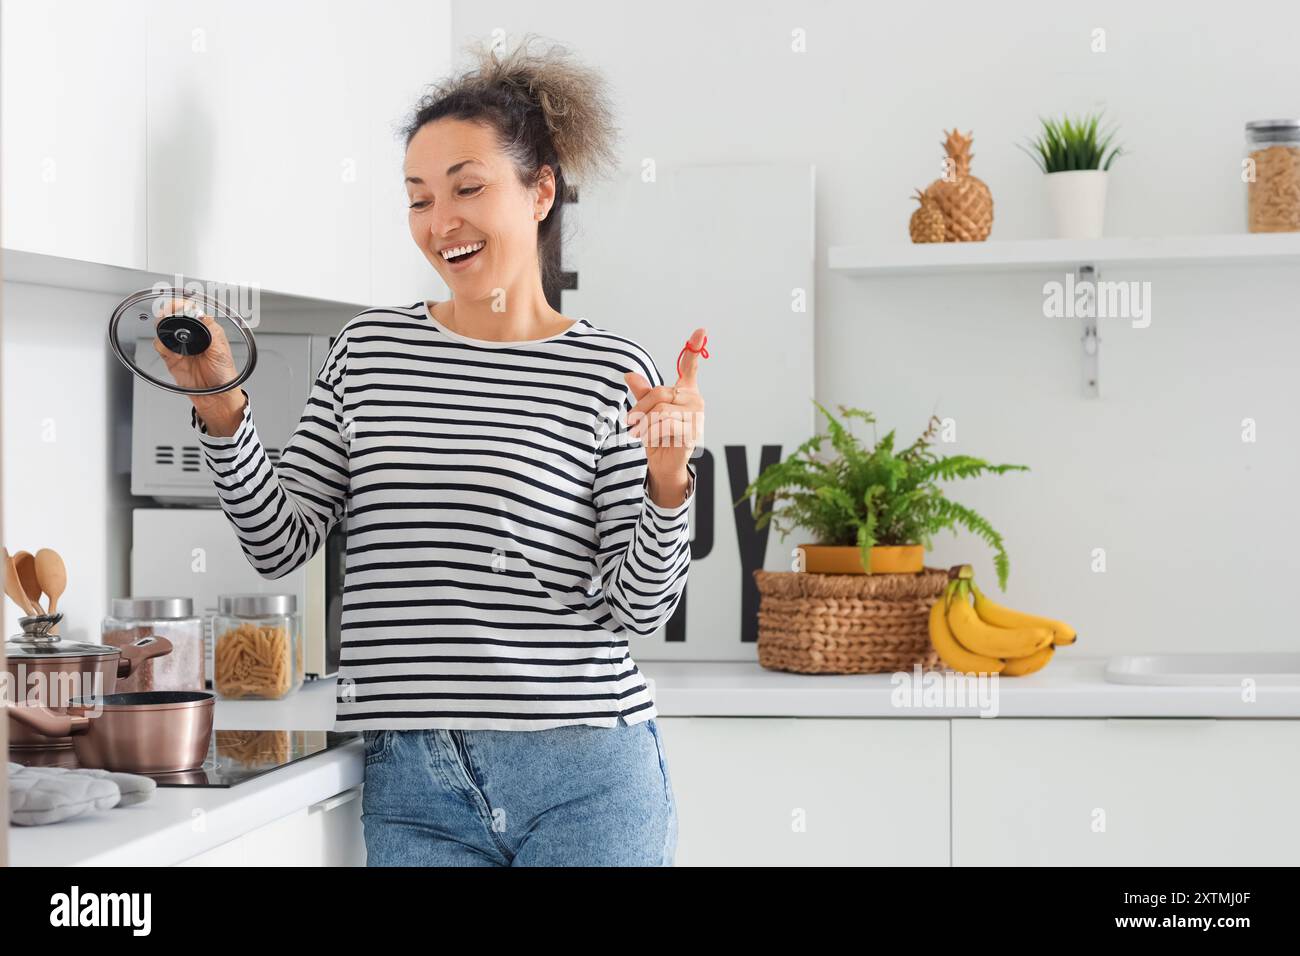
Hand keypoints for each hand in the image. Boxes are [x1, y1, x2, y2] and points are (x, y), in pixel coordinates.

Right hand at [152, 297, 239, 393]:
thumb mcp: (221, 351)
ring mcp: (180, 346)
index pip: (192, 310)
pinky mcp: (171, 357)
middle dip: (168, 313)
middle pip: (174, 316)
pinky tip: (170, 351)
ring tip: (167, 333)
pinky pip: (160, 346)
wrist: (215, 397)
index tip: (179, 307)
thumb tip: (202, 316)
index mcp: (207, 330)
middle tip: (167, 315)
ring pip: (164, 329)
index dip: (183, 306)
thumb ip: (211, 332)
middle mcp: (192, 335)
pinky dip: (161, 345)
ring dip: (162, 328)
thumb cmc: (224, 374)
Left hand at [624, 328, 706, 505]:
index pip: (690, 366)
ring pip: (659, 410)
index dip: (695, 347)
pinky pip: (664, 424)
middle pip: (659, 393)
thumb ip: (642, 393)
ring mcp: (696, 416)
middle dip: (640, 409)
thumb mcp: (646, 412)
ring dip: (644, 424)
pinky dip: (652, 433)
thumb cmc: (657, 437)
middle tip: (631, 422)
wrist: (664, 465)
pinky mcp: (693, 431)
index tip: (701, 329)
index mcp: (685, 392)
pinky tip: (653, 440)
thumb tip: (629, 374)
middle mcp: (694, 400)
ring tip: (643, 434)